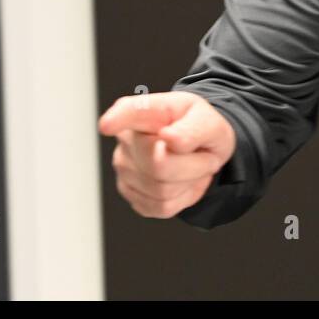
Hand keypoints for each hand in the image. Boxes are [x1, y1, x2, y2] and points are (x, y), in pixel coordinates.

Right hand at [98, 90, 237, 218]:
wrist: (200, 149)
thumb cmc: (199, 130)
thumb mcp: (210, 122)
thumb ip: (193, 129)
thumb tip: (169, 138)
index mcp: (148, 112)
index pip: (128, 112)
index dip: (117, 119)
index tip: (108, 125)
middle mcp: (128, 138)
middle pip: (159, 165)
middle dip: (193, 166)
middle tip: (203, 154)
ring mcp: (124, 167)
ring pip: (163, 191)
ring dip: (189, 182)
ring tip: (191, 165)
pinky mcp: (129, 192)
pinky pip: (162, 206)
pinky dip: (182, 198)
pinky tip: (181, 180)